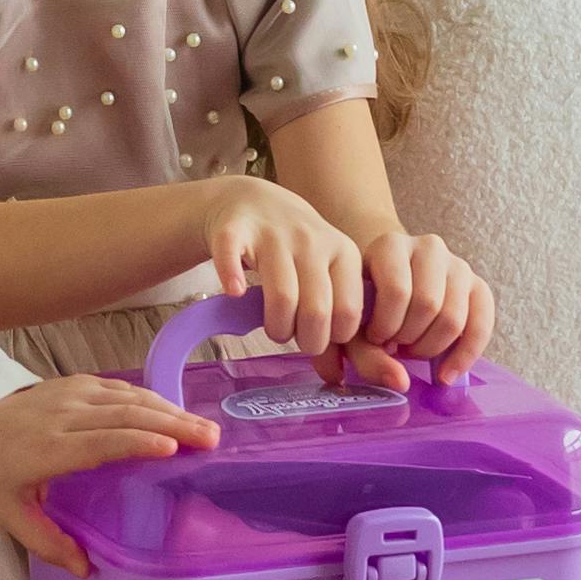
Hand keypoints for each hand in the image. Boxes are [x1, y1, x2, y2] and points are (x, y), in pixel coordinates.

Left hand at [0, 375, 209, 579]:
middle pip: (123, 415)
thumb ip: (48, 542)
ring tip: (205, 428)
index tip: (172, 448)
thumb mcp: (9, 515)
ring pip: (127, 397)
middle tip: (210, 440)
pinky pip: (119, 388)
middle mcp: (62, 415)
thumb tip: (87, 570)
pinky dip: (151, 399)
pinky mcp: (76, 384)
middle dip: (170, 425)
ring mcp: (70, 394)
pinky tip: (175, 413)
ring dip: (169, 410)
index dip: (135, 442)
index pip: (98, 441)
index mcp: (46, 449)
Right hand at [184, 178, 369, 368]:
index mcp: (344, 253)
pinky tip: (235, 293)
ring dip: (276, 327)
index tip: (321, 337)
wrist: (256, 202)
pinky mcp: (235, 230)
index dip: (332, 337)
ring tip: (274, 328)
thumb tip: (339, 377)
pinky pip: (231, 258)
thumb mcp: (330, 272)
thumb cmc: (298, 252)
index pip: (348, 313)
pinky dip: (231, 280)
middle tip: (295, 337)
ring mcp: (273, 234)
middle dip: (305, 340)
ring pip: (282, 296)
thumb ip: (339, 316)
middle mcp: (312, 241)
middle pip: (317, 311)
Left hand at [352, 230, 492, 384]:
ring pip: (453, 317)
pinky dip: (465, 355)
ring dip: (431, 348)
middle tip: (394, 346)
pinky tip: (446, 374)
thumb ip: (365, 355)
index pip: (397, 291)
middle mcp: (428, 246)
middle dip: (409, 338)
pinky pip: (482, 324)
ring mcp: (458, 265)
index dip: (385, 325)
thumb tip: (401, 383)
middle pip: (428, 304)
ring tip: (412, 350)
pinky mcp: (478, 285)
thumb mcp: (353, 323)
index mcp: (391, 245)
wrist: (387, 282)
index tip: (375, 338)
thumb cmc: (365, 303)